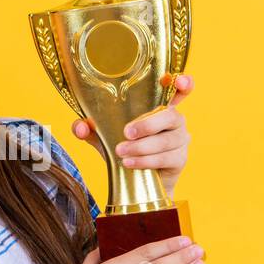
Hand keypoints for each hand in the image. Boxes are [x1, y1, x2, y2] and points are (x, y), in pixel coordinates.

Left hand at [71, 73, 192, 198]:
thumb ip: (90, 128)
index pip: (179, 90)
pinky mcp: (180, 159)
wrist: (136, 182)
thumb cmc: (125, 149)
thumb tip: (79, 127)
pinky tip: (130, 163)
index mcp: (159, 107)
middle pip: (170, 116)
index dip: (184, 84)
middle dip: (148, 125)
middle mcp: (174, 120)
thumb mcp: (105, 136)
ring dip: (142, 147)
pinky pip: (166, 158)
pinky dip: (145, 161)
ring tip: (121, 152)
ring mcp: (180, 140)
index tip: (178, 81)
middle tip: (126, 133)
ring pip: (166, 140)